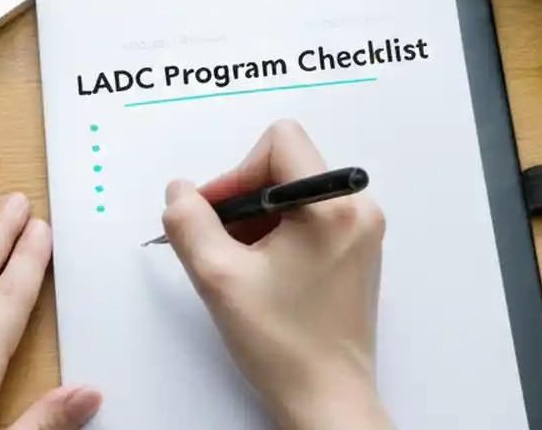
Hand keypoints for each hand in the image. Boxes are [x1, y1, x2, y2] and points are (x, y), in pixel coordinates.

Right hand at [162, 120, 392, 429]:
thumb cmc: (281, 342)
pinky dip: (277, 234)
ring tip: (238, 264)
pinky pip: (309, 218)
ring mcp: (362, 232)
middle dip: (243, 199)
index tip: (215, 215)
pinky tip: (259, 273)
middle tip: (218, 242)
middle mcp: (358, 209)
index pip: (279, 141)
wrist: (327, 399)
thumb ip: (189, 222)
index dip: (237, 172)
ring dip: (257, 219)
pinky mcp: (357, 252)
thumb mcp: (218, 277)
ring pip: (294, 194)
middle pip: (286, 166)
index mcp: (333, 206)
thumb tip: (179, 191)